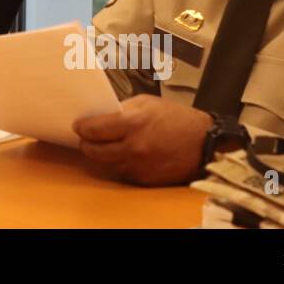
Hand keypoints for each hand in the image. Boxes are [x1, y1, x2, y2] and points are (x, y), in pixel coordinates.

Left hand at [72, 95, 212, 185]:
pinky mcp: (145, 180)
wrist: (204, 142)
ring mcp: (139, 166)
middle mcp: (134, 147)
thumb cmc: (176, 118)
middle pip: (93, 151)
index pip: (93, 130)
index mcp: (133, 123)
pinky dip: (121, 164)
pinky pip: (123, 173)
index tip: (78, 125)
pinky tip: (127, 154)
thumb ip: (121, 109)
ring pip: (106, 164)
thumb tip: (99, 115)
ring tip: (108, 144)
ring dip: (104, 155)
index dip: (82, 128)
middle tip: (87, 138)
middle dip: (87, 143)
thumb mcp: (146, 102)